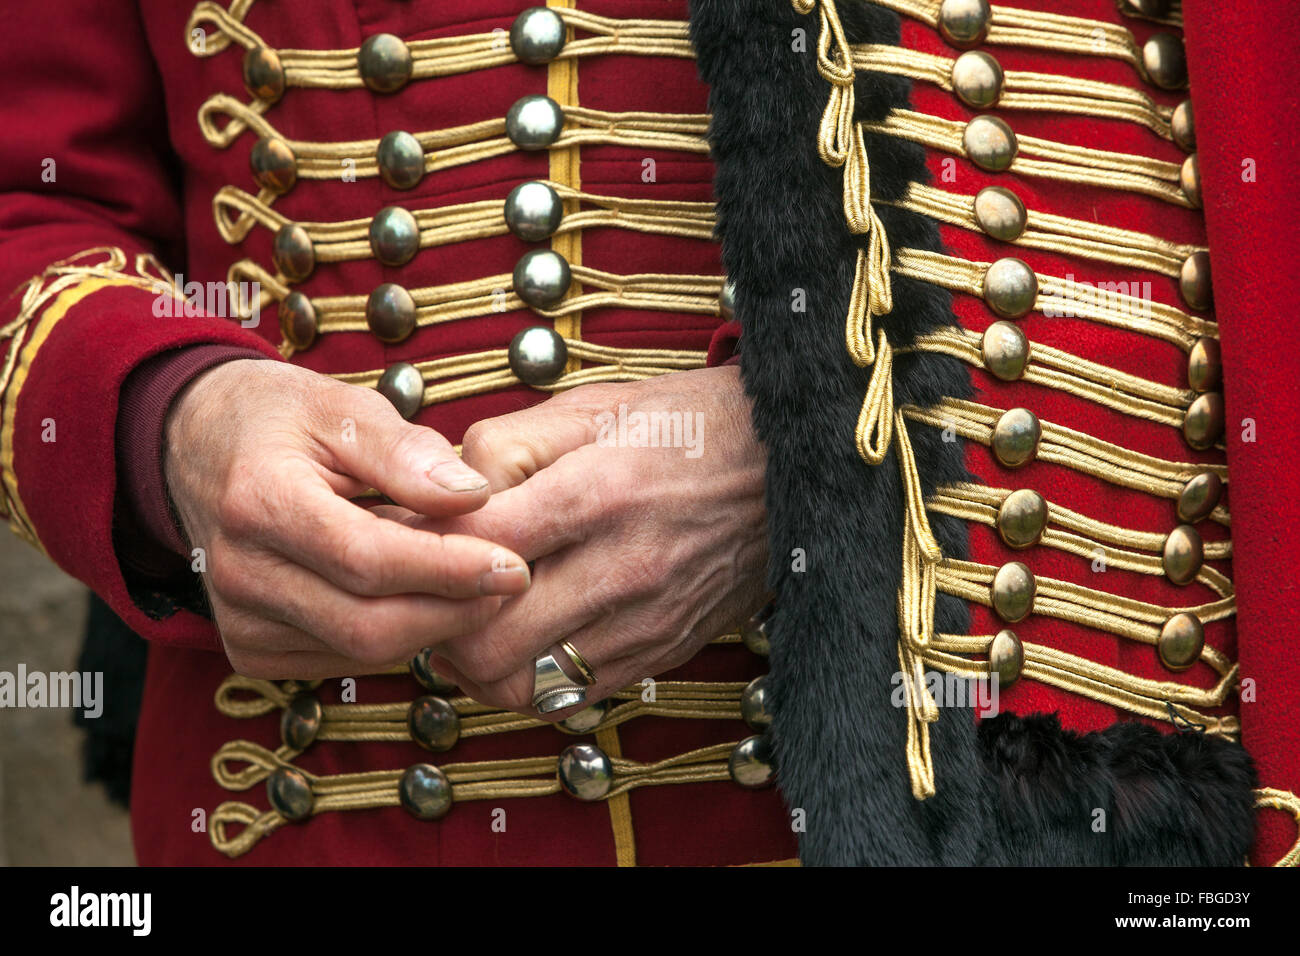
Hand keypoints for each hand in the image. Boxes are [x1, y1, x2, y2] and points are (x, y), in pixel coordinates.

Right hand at [163, 359, 530, 677]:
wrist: (200, 448)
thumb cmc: (283, 421)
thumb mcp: (343, 407)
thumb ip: (408, 453)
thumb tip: (473, 496)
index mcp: (259, 501)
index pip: (368, 559)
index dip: (449, 570)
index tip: (513, 564)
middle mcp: (240, 573)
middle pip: (368, 625)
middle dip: (454, 612)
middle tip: (510, 583)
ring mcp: (239, 621)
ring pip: (362, 652)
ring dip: (430, 624)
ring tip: (466, 577)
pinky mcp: (251, 651)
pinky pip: (343, 661)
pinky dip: (395, 635)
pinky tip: (417, 595)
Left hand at [396, 364, 769, 715]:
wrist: (794, 465)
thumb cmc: (691, 425)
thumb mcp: (595, 407)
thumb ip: (506, 445)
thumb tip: (444, 493)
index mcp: (595, 495)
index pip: (470, 552)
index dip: (421, 550)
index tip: (411, 537)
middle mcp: (620, 570)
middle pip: (485, 643)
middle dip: (438, 623)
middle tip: (431, 591)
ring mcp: (645, 622)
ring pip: (521, 686)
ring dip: (477, 662)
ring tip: (475, 619)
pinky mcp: (662, 651)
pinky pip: (571, 696)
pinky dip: (531, 677)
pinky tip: (528, 636)